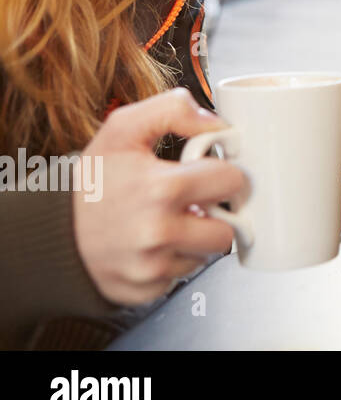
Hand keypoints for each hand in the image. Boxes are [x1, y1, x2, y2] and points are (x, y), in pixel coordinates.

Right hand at [73, 88, 246, 305]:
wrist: (50, 230)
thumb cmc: (92, 181)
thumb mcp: (122, 129)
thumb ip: (172, 111)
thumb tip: (217, 123)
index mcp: (161, 188)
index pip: (232, 180)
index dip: (223, 174)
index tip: (210, 173)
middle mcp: (158, 232)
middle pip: (228, 229)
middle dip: (216, 213)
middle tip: (195, 202)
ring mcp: (152, 265)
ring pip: (207, 255)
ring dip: (196, 239)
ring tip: (170, 221)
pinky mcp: (145, 288)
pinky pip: (182, 275)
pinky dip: (173, 261)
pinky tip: (153, 245)